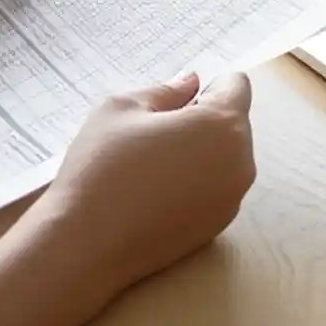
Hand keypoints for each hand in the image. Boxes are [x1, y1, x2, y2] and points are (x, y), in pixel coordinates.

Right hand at [39, 72, 255, 290]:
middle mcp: (241, 162)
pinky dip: (197, 182)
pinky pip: (217, 188)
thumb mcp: (124, 108)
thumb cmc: (101, 167)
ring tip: (153, 165)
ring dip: (202, 151)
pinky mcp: (219, 226)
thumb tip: (192, 82)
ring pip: (226, 156)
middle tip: (155, 134)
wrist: (85, 244)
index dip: (208, 86)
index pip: (236, 85)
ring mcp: (233, 198)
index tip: (176, 102)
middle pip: (234, 123)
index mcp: (223, 125)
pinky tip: (157, 193)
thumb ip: (167, 90)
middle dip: (204, 119)